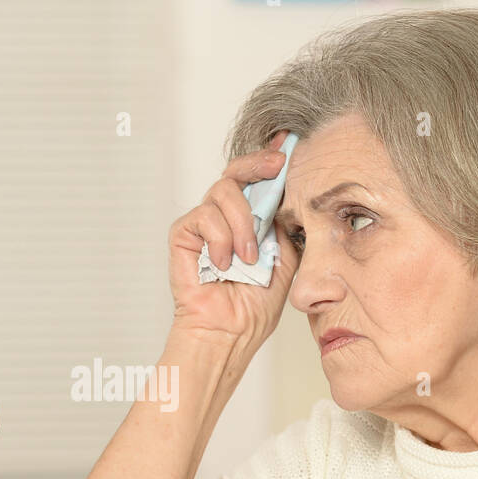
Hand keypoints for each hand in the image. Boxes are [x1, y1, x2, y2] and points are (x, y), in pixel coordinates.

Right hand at [167, 129, 299, 351]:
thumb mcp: (286, 258)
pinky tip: (224, 263)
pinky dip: (219, 238)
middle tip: (277, 166)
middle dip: (258, 164)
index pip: (256, 180)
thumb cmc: (254, 306)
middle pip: (236, 172)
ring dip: (242, 224)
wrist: (231, 332)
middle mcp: (225, 218)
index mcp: (249, 220)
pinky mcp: (183, 235)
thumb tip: (294, 191)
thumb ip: (286, 224)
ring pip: (222, 192)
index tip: (290, 146)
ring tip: (248, 258)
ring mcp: (203, 225)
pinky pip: (203, 215)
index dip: (270, 159)